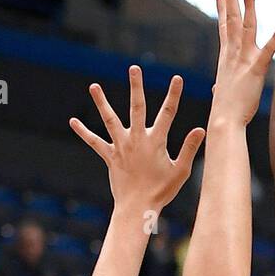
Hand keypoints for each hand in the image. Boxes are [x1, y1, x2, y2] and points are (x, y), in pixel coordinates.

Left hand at [70, 68, 205, 216]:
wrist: (137, 207)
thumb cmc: (161, 191)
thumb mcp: (180, 171)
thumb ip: (189, 148)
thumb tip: (201, 129)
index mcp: (155, 142)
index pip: (167, 113)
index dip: (173, 95)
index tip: (177, 78)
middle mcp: (136, 140)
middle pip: (137, 108)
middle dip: (136, 87)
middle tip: (134, 68)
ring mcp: (121, 147)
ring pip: (110, 120)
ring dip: (102, 102)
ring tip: (93, 86)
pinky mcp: (110, 156)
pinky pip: (94, 142)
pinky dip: (84, 132)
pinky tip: (73, 121)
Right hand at [209, 0, 274, 124]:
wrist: (224, 121)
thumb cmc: (225, 111)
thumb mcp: (223, 94)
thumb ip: (222, 87)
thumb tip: (217, 89)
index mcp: (226, 58)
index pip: (223, 29)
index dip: (221, 10)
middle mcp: (232, 54)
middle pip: (231, 20)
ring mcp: (243, 60)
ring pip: (246, 27)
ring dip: (249, 7)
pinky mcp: (256, 70)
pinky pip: (268, 50)